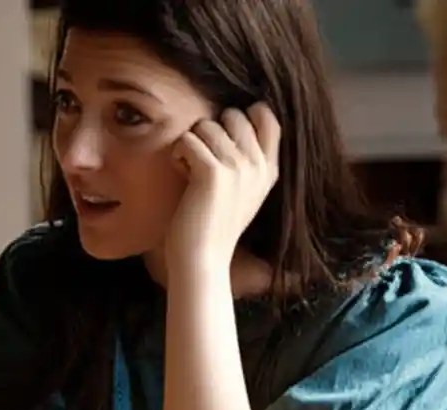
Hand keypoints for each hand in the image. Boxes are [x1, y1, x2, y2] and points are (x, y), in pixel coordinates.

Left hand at [166, 103, 280, 272]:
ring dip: (190, 143)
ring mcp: (238, 167)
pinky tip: (180, 172)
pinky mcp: (213, 173)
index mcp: (269, 169)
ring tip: (188, 168)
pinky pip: (188, 140)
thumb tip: (231, 123)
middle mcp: (258, 165)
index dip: (243, 115)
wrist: (202, 258)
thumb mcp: (243, 192)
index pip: (268, 117)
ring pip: (207, 125)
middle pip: (234, 115)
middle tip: (200, 158)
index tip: (222, 136)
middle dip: (210, 130)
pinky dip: (177, 153)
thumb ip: (246, 162)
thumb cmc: (213, 225)